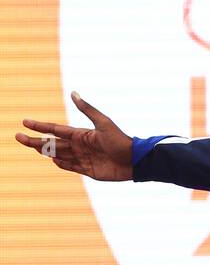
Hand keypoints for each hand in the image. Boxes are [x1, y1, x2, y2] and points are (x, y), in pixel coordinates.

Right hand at [14, 91, 133, 180]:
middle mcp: (80, 146)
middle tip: (18, 137)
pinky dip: (61, 164)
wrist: (135, 161)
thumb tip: (73, 93)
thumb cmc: (121, 141)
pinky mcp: (89, 171)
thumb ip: (88, 109)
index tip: (25, 122)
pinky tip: (52, 160)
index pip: (56, 130)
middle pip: (53, 143)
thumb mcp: (103, 123)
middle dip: (35, 140)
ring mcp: (84, 159)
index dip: (40, 126)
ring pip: (59, 155)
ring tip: (30, 145)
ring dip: (45, 151)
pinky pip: (71, 167)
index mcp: (82, 134)